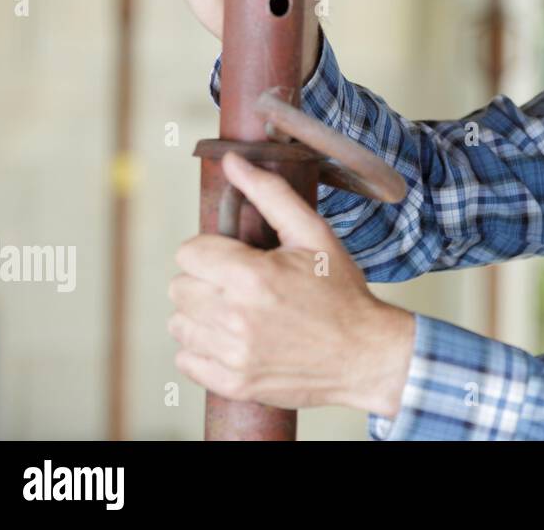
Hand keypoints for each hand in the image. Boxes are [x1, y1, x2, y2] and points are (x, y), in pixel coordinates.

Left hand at [168, 152, 413, 416]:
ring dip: (202, 315)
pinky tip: (234, 339)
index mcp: (252, 276)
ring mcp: (233, 354)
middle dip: (207, 280)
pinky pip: (186, 360)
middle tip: (241, 285)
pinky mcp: (233, 383)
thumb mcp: (313, 235)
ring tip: (238, 312)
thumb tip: (233, 161)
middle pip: (180, 287)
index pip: (189, 253)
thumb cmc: (341, 293)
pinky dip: (203, 349)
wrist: (364, 353)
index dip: (212, 250)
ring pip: (179, 323)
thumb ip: (269, 193)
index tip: (236, 258)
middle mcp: (236, 317)